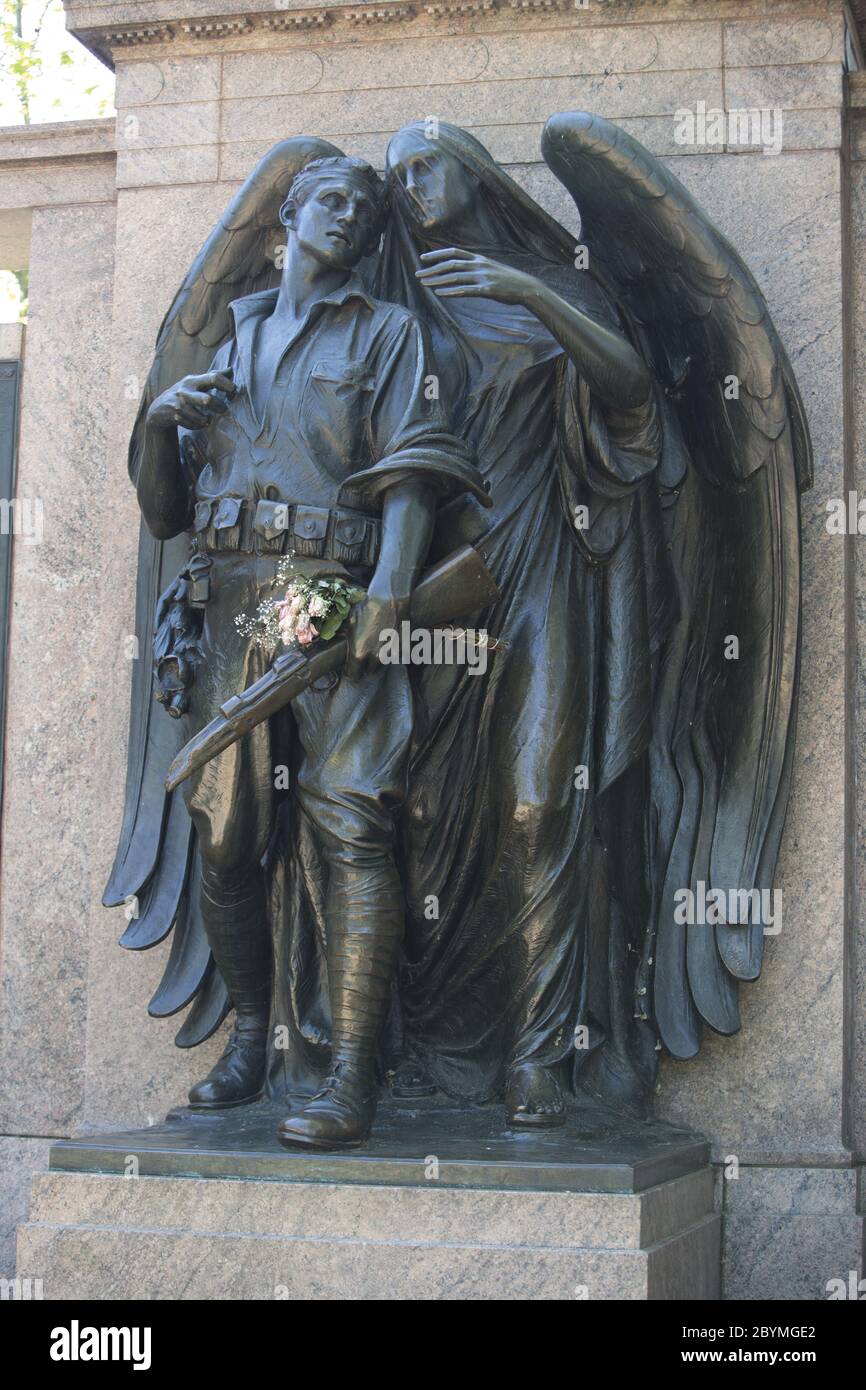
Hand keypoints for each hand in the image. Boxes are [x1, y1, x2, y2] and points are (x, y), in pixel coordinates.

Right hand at [147, 369, 236, 430]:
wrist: (159, 408)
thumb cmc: (185, 393)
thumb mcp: (196, 382)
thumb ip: (213, 376)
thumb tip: (231, 370)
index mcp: (193, 380)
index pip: (214, 378)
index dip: (228, 385)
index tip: (233, 393)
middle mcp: (185, 390)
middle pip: (207, 400)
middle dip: (219, 406)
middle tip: (223, 409)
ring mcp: (179, 404)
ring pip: (200, 417)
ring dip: (207, 420)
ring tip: (208, 419)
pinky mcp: (175, 416)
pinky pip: (193, 425)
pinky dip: (198, 426)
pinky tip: (198, 423)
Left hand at [344, 583, 409, 681]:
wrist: (390, 596)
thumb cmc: (368, 607)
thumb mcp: (351, 623)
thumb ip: (350, 641)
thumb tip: (349, 648)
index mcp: (359, 653)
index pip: (353, 674)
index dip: (351, 671)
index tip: (351, 667)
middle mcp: (376, 658)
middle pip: (369, 671)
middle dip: (365, 665)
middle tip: (364, 653)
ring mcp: (391, 654)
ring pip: (383, 664)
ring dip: (379, 658)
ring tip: (377, 643)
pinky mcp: (403, 648)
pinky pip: (395, 655)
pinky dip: (391, 650)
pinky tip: (388, 638)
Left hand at [416, 247, 540, 305]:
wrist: (526, 287)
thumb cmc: (507, 280)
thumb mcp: (491, 268)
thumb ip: (476, 267)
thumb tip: (462, 269)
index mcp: (479, 259)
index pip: (453, 252)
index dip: (437, 254)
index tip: (423, 258)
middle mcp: (479, 265)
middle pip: (450, 265)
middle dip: (432, 269)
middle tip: (418, 275)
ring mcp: (482, 277)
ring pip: (455, 277)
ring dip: (437, 281)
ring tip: (424, 284)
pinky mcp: (486, 290)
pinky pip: (465, 291)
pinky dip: (451, 292)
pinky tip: (440, 294)